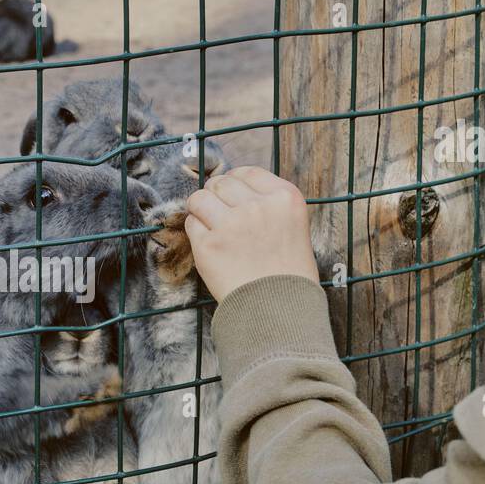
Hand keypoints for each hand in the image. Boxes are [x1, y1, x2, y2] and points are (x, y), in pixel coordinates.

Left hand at [184, 166, 319, 303]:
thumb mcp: (293, 227)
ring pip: (200, 198)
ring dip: (200, 210)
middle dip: (216, 196)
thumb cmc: (287, 274)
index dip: (233, 182)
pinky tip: (210, 246)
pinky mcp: (208, 245)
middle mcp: (258, 206)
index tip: (230, 196)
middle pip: (221, 182)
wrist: (279, 311)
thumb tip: (232, 187)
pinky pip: (191, 224)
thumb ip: (268, 204)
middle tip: (219, 216)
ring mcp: (231, 224)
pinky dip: (195, 232)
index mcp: (285, 197)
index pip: (247, 172)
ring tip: (210, 227)